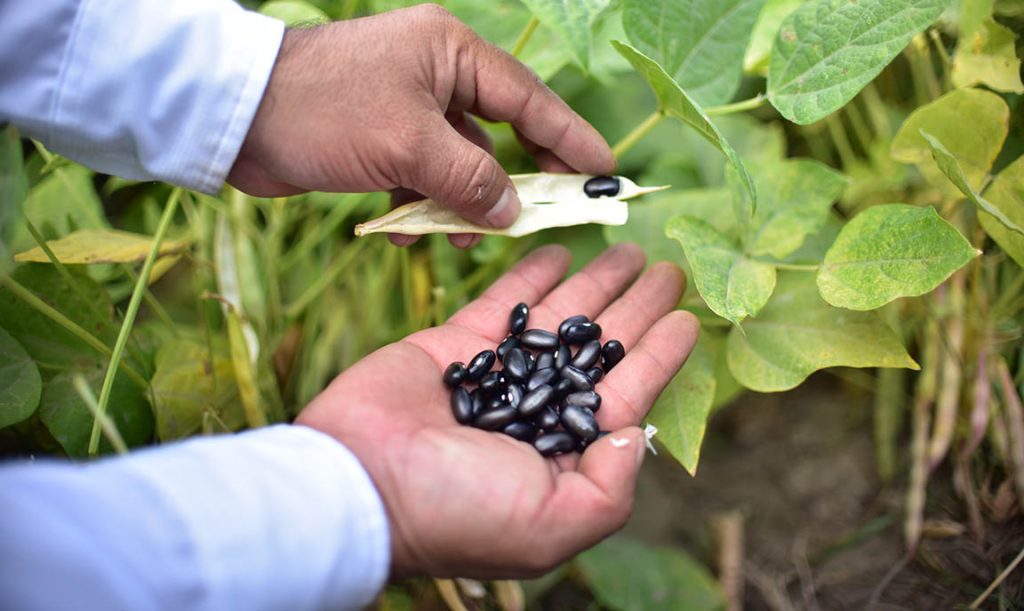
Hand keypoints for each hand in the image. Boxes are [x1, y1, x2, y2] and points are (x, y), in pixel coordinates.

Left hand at [229, 4, 615, 247]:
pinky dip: (425, 205)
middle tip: (561, 211)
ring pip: (461, 161)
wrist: (236, 117)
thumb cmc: (324, 112)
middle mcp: (436, 74)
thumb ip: (469, 178)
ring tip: (469, 235)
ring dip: (464, 201)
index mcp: (451, 53)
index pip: (530, 99)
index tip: (606, 172)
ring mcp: (408, 107)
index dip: (571, 138)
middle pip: (502, 130)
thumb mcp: (406, 145)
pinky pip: (424, 175)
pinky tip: (413, 233)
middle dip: (522, 176)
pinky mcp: (382, 138)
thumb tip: (514, 211)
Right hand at [296, 244, 698, 577]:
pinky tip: (561, 251)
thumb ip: (608, 488)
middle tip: (668, 270)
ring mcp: (496, 374)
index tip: (690, 319)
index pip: (625, 395)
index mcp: (562, 454)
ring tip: (629, 250)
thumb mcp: (551, 524)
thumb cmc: (456, 512)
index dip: (659, 357)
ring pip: (558, 318)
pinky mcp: (455, 344)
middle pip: (598, 348)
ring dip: (595, 283)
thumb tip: (637, 437)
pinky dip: (532, 276)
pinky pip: (502, 302)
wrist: (359, 480)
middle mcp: (534, 411)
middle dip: (636, 309)